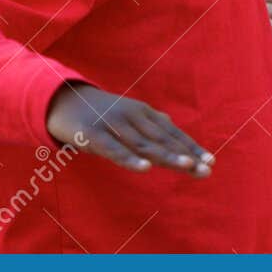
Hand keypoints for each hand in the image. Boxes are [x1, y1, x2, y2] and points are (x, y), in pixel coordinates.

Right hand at [45, 82, 212, 176]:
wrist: (61, 101)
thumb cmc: (99, 112)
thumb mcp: (126, 113)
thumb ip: (148, 121)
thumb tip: (171, 123)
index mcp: (142, 112)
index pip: (171, 132)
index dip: (190, 147)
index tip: (210, 161)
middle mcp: (131, 116)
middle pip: (163, 139)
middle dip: (186, 155)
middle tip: (207, 169)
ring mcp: (113, 124)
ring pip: (143, 144)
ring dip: (166, 156)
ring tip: (187, 166)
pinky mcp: (93, 135)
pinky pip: (114, 150)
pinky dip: (130, 159)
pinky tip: (145, 169)